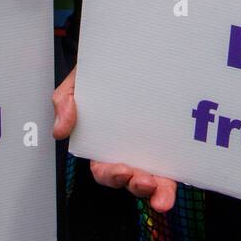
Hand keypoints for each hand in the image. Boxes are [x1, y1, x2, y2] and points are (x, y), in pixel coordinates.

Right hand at [52, 68, 177, 211]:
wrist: (128, 48)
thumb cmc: (103, 71)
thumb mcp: (79, 82)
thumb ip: (65, 101)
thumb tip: (60, 130)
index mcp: (105, 142)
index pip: (104, 168)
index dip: (110, 174)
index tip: (121, 169)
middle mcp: (129, 149)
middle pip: (130, 179)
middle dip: (136, 186)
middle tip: (143, 181)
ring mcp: (152, 146)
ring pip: (154, 179)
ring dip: (158, 191)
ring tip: (161, 192)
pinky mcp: (172, 139)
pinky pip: (176, 163)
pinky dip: (176, 178)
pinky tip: (181, 180)